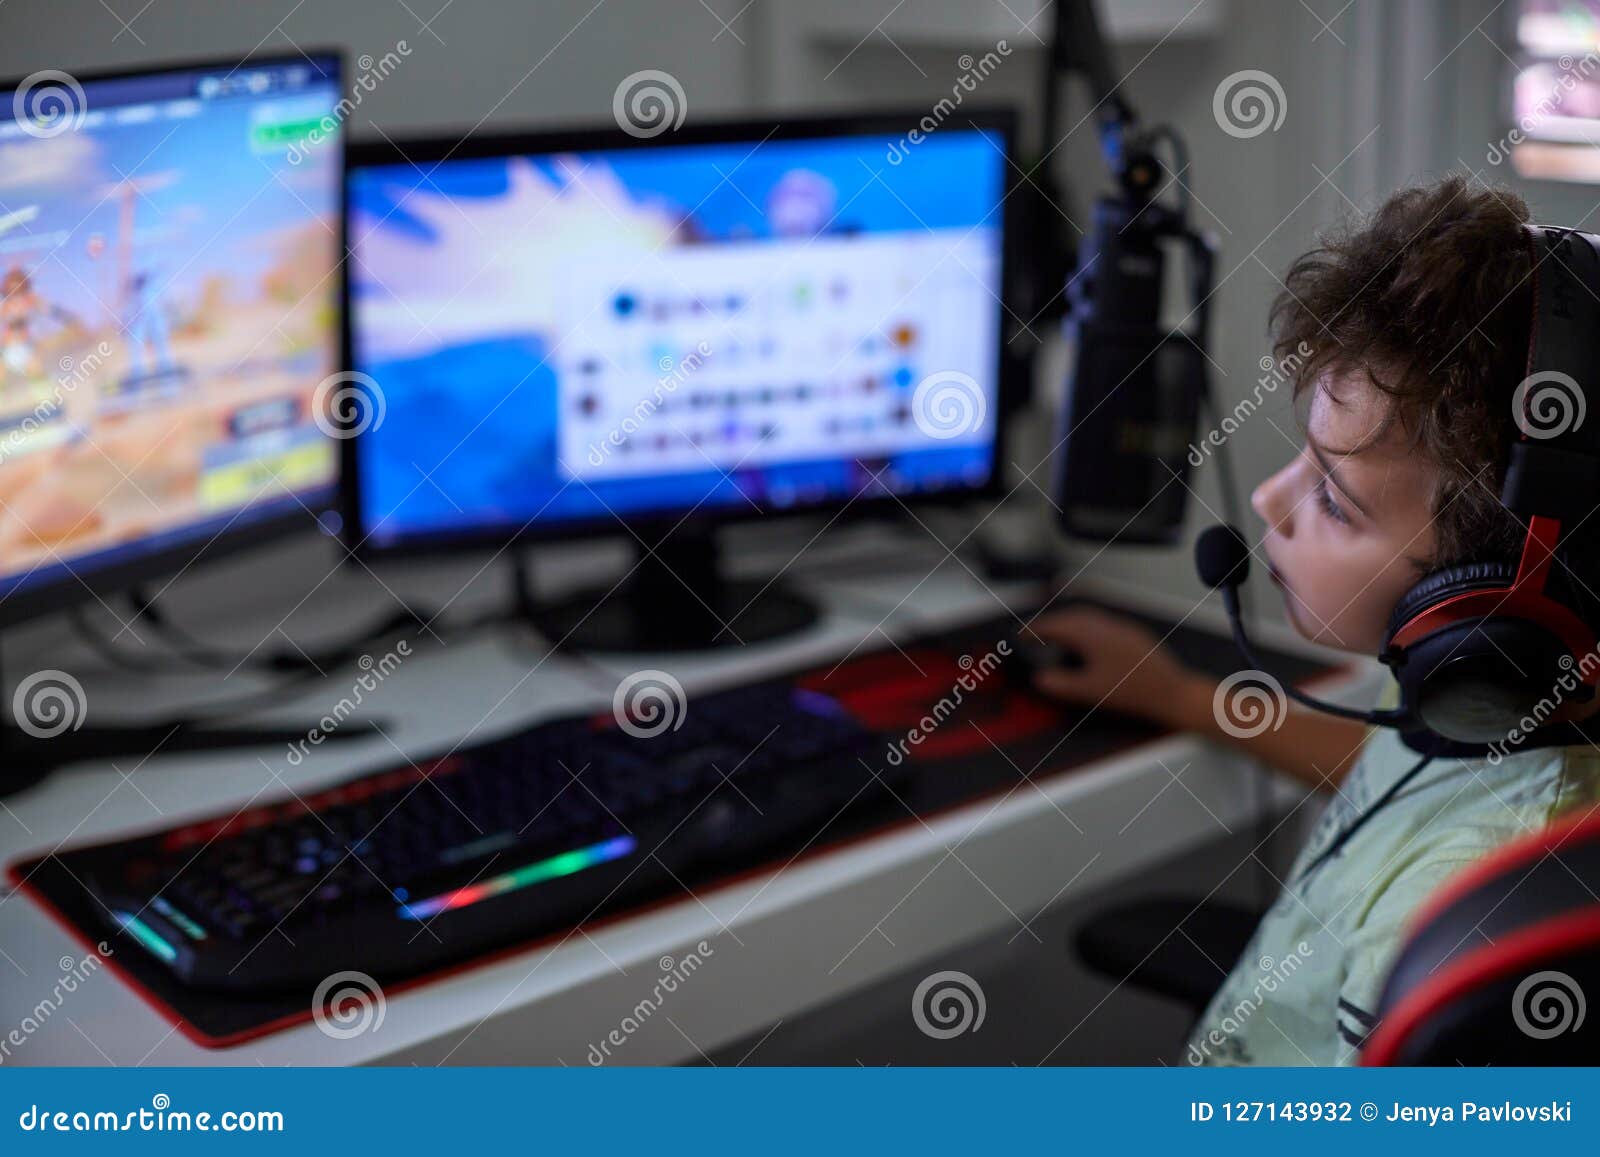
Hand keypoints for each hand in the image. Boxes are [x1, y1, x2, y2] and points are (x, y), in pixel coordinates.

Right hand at [1027, 604, 1208, 727]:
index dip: (1036, 630)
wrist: (1172, 692)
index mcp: (1092, 635)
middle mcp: (1107, 625)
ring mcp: (1123, 628)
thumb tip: (1040, 678)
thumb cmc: (1131, 692)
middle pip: (1072, 615)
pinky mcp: (1134, 635)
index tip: (1021, 635)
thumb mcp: (1089, 691)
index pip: (1057, 625)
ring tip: (1058, 636)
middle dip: (1052, 622)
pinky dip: (1087, 627)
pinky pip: (1104, 623)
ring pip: (1090, 617)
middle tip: (1036, 634)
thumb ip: (1061, 684)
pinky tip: (1088, 643)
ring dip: (1070, 622)